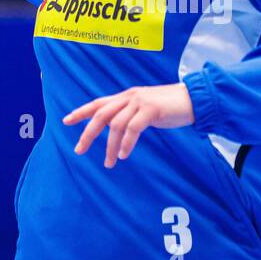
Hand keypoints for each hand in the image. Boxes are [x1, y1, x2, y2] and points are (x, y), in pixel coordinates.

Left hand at [63, 83, 195, 167]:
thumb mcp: (146, 109)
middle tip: (79, 150)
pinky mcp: (151, 109)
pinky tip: (124, 154)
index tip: (66, 121)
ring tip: (110, 163)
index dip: (81, 111)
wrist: (194, 99)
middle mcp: (130, 96)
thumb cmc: (171, 107)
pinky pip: (133, 128)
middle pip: (101, 115)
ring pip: (116, 125)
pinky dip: (126, 143)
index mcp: (126, 96)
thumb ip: (131, 115)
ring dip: (110, 146)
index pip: (98, 103)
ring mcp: (140, 101)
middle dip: (88, 133)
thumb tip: (117, 128)